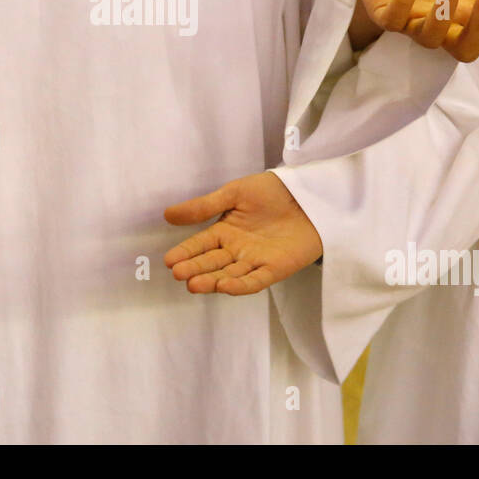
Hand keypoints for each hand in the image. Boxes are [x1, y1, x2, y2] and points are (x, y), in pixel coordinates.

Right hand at [163, 172, 321, 295]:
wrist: (310, 193)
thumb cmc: (272, 191)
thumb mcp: (235, 193)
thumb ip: (204, 206)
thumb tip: (168, 214)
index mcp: (225, 231)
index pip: (200, 244)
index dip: (185, 252)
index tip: (169, 260)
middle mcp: (237, 250)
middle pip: (212, 262)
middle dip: (195, 269)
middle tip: (178, 274)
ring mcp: (256, 261)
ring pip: (230, 275)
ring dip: (212, 281)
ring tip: (194, 284)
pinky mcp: (276, 268)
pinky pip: (256, 280)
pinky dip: (241, 286)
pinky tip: (225, 286)